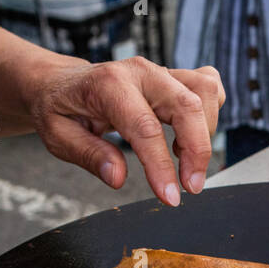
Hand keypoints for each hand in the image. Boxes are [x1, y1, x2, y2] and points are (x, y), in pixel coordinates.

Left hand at [25, 56, 225, 206]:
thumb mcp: (59, 136)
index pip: (146, 128)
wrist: (61, 82)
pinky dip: (209, 114)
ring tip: (185, 161)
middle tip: (191, 187)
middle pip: (187, 105)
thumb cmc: (60, 108)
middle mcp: (140, 72)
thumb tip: (118, 178)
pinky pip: (207, 86)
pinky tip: (189, 137)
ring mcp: (160, 71)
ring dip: (206, 132)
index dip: (162, 166)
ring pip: (205, 91)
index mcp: (108, 85)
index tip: (171, 197)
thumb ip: (89, 155)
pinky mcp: (173, 76)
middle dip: (198, 151)